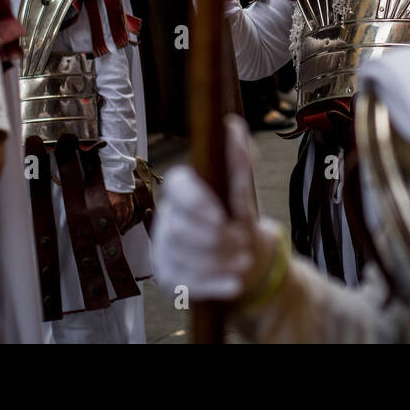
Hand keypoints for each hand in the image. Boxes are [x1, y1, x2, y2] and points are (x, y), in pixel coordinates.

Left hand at [107, 189, 134, 229]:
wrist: (119, 180)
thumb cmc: (111, 188)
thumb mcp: (105, 198)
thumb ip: (105, 207)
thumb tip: (103, 215)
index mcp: (113, 205)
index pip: (113, 218)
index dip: (112, 224)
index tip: (110, 229)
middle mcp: (120, 205)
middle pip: (120, 220)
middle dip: (118, 226)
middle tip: (115, 231)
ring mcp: (126, 204)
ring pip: (126, 217)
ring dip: (123, 224)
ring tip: (120, 228)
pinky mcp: (130, 202)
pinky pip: (131, 212)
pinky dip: (129, 218)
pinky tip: (126, 221)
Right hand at [152, 115, 277, 301]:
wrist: (240, 255)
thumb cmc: (235, 216)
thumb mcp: (239, 190)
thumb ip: (237, 160)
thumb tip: (232, 125)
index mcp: (182, 191)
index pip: (177, 186)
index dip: (196, 200)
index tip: (221, 214)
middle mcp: (167, 218)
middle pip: (180, 229)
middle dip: (215, 238)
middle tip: (244, 242)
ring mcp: (164, 249)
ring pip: (184, 258)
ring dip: (218, 262)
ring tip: (245, 262)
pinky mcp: (168, 278)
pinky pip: (186, 284)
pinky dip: (214, 284)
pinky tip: (234, 284)